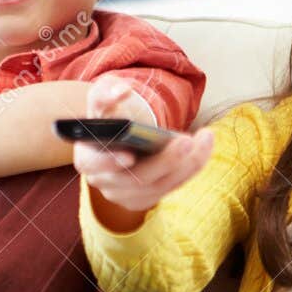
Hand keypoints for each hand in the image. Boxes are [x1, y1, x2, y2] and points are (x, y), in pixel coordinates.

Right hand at [73, 76, 212, 214]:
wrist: (119, 134)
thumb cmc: (109, 114)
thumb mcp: (103, 96)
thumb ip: (107, 91)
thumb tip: (122, 92)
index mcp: (87, 157)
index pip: (93, 164)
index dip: (110, 162)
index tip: (129, 155)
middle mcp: (103, 182)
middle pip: (136, 179)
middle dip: (164, 161)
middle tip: (186, 140)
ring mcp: (124, 195)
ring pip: (159, 186)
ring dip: (186, 165)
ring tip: (204, 139)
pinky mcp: (144, 199)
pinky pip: (170, 188)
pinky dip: (189, 169)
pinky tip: (203, 148)